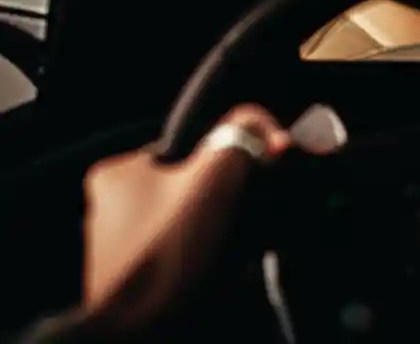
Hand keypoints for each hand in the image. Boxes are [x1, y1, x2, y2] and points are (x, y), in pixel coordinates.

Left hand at [80, 104, 289, 336]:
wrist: (146, 334)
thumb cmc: (169, 254)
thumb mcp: (214, 177)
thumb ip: (243, 136)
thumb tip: (269, 130)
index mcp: (119, 173)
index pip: (194, 146)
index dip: (234, 158)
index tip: (260, 176)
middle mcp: (115, 209)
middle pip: (201, 186)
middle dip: (237, 198)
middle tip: (260, 211)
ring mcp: (128, 249)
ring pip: (202, 223)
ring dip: (232, 230)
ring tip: (249, 244)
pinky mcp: (146, 281)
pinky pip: (195, 255)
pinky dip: (219, 258)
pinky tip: (234, 268)